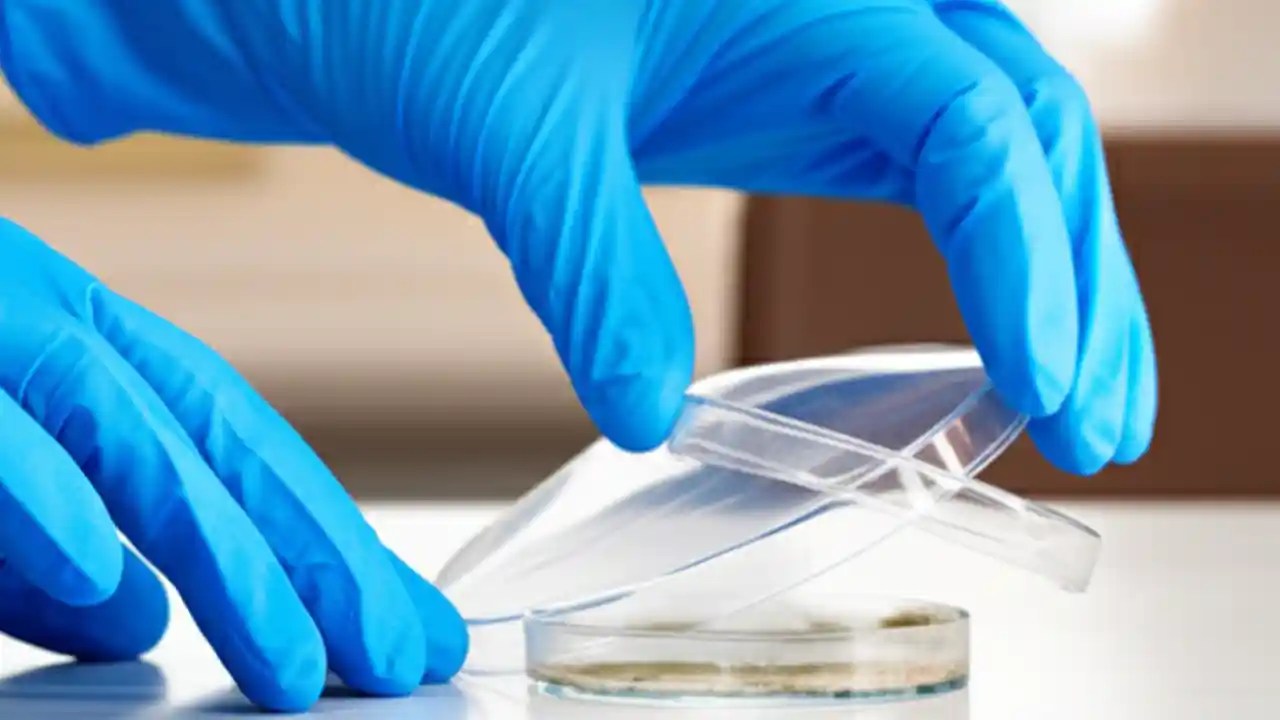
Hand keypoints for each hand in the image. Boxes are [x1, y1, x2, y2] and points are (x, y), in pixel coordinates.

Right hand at [0, 219, 466, 710]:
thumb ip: (45, 554)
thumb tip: (137, 618)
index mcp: (85, 352)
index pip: (235, 448)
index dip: (324, 538)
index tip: (398, 629)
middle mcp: (53, 322)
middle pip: (221, 439)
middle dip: (319, 553)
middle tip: (400, 656)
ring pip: (132, 433)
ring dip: (221, 550)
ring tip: (293, 661)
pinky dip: (40, 491)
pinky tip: (97, 568)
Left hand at [2, 0, 1155, 467]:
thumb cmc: (422, 0)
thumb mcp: (508, 126)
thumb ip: (586, 263)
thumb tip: (648, 409)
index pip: (968, 118)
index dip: (1023, 255)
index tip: (1044, 384)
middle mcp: (847, 6)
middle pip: (1024, 129)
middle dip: (1077, 275)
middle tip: (1103, 418)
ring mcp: (830, 54)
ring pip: (995, 154)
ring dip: (1050, 272)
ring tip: (1079, 400)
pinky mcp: (799, 100)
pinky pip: (929, 174)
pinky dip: (977, 258)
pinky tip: (994, 338)